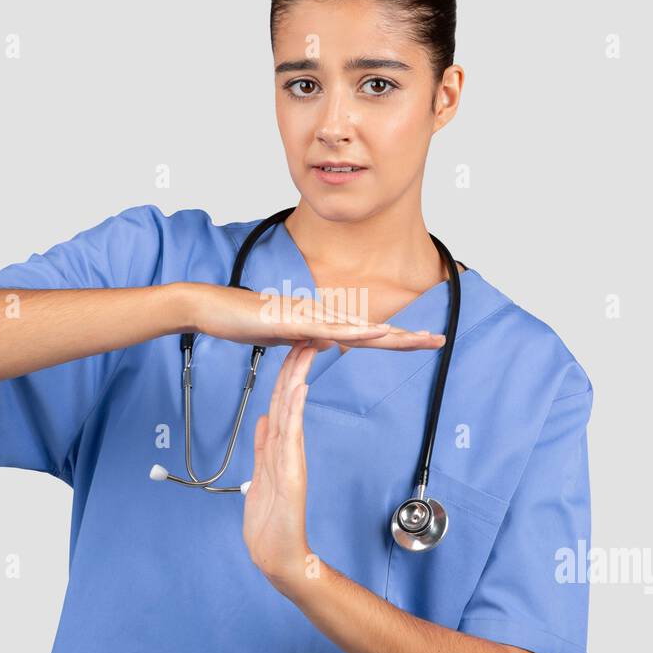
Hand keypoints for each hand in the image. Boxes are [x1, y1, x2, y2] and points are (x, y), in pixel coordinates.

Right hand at [188, 283, 444, 350]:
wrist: (211, 308)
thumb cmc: (242, 320)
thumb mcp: (282, 338)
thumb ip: (305, 340)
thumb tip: (324, 344)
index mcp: (319, 324)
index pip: (364, 337)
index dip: (394, 340)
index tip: (421, 343)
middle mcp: (321, 317)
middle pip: (372, 330)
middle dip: (408, 336)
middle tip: (441, 340)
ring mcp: (309, 317)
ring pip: (359, 329)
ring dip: (392, 335)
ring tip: (423, 338)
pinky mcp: (294, 322)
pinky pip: (330, 331)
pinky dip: (356, 333)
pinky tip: (378, 335)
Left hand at [243, 340, 318, 588]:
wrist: (278, 555)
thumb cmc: (271, 522)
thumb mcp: (261, 476)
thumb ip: (264, 447)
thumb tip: (265, 420)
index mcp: (279, 447)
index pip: (282, 402)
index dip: (285, 373)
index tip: (293, 346)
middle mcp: (288, 448)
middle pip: (289, 398)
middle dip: (296, 365)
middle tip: (308, 333)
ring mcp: (292, 458)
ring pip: (292, 410)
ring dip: (297, 378)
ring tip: (307, 349)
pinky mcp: (293, 472)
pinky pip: (292, 435)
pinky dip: (294, 410)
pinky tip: (299, 388)